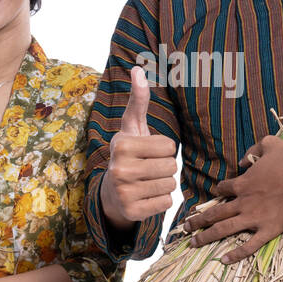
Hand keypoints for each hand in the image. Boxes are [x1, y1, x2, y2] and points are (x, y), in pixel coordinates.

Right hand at [100, 66, 177, 228]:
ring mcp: (124, 192)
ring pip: (171, 185)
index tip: (148, 152)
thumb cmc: (129, 153)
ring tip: (147, 182)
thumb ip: (138, 100)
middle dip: (165, 167)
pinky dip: (162, 200)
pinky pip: (167, 203)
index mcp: (121, 144)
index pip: (169, 146)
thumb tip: (138, 69)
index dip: (164, 149)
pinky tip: (146, 197)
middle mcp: (119, 168)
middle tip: (148, 169)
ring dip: (165, 184)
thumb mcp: (132, 126)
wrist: (111, 192)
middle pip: (171, 166)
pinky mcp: (132, 212)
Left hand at [184, 136, 282, 264]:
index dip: (217, 191)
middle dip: (198, 221)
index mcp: (243, 182)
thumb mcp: (270, 144)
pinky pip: (248, 246)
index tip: (214, 195)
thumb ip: (253, 151)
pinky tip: (223, 260)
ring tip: (193, 243)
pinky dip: (236, 254)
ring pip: (223, 229)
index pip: (223, 189)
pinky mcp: (268, 230)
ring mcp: (254, 217)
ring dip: (206, 236)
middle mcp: (243, 202)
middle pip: (214, 213)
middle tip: (185, 227)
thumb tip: (242, 161)